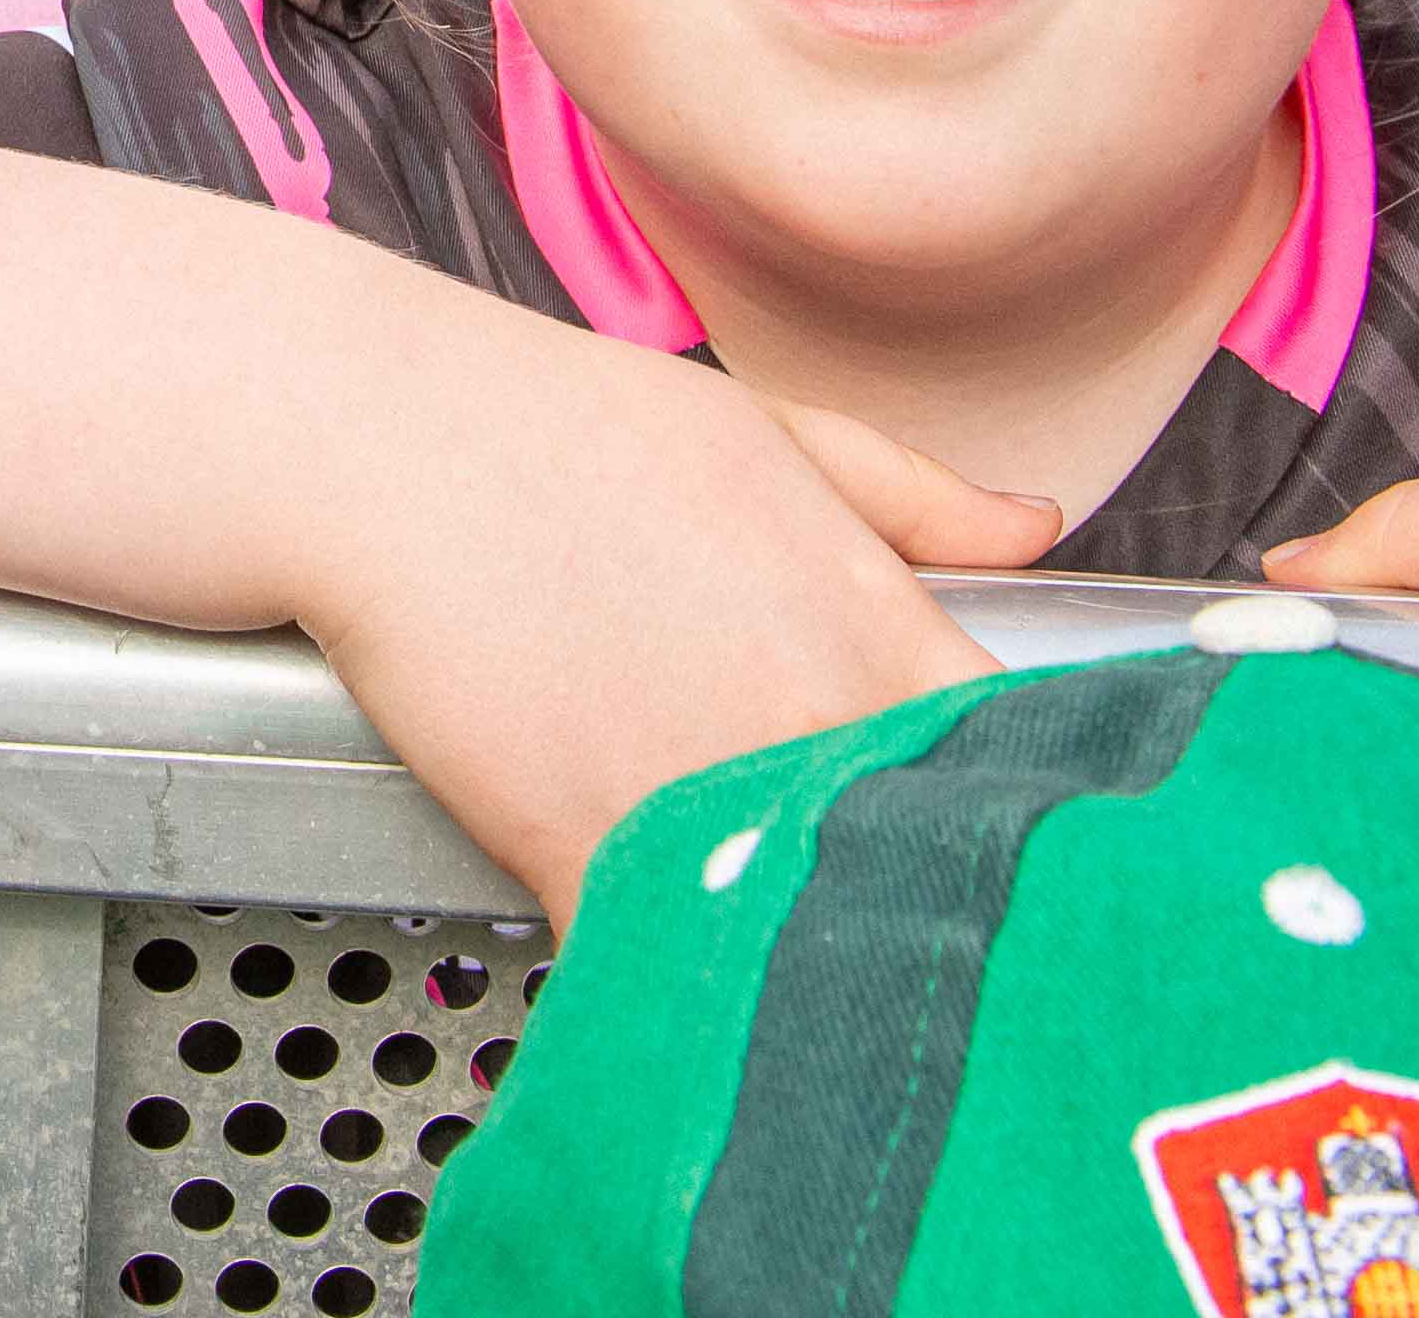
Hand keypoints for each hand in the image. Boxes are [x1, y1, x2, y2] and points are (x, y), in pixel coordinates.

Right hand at [293, 339, 1045, 918]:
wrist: (383, 445)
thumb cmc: (558, 426)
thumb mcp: (768, 431)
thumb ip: (913, 495)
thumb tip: (1033, 528)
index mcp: (879, 630)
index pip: (1034, 768)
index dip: (1035, 820)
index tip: (1019, 846)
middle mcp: (818, 723)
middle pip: (945, 875)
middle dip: (944, 915)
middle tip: (929, 943)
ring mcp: (709, 796)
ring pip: (817, 936)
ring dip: (818, 965)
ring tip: (816, 991)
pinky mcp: (589, 853)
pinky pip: (669, 967)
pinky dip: (679, 991)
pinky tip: (682, 991)